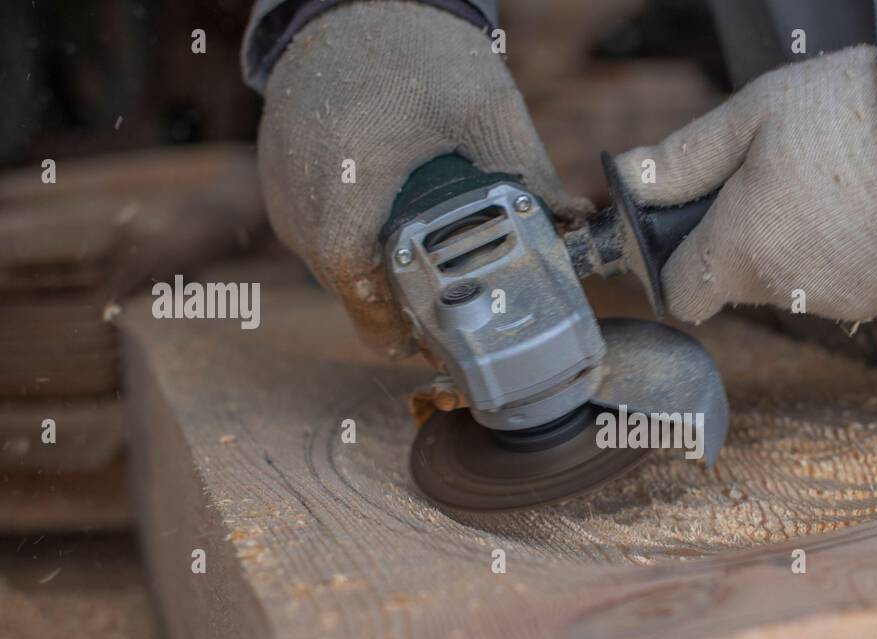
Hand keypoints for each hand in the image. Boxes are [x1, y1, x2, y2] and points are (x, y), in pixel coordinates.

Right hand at [257, 1, 587, 355]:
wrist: (352, 6)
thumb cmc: (416, 51)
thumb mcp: (484, 106)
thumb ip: (527, 172)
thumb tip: (574, 224)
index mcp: (350, 174)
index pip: (354, 277)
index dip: (390, 322)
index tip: (427, 345)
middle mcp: (303, 190)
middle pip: (346, 285)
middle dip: (396, 308)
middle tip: (448, 318)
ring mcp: (283, 190)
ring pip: (330, 268)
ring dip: (377, 279)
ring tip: (427, 281)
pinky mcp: (280, 186)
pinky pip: (317, 240)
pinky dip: (356, 249)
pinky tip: (395, 240)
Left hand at [614, 45, 876, 324]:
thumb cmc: (849, 115)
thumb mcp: (752, 114)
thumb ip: (683, 159)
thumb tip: (626, 181)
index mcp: (739, 246)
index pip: (680, 293)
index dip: (675, 265)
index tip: (686, 231)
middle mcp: (781, 290)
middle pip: (736, 280)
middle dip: (741, 239)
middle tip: (776, 178)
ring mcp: (835, 303)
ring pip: (789, 282)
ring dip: (794, 246)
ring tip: (832, 187)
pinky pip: (840, 286)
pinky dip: (843, 256)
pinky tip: (866, 210)